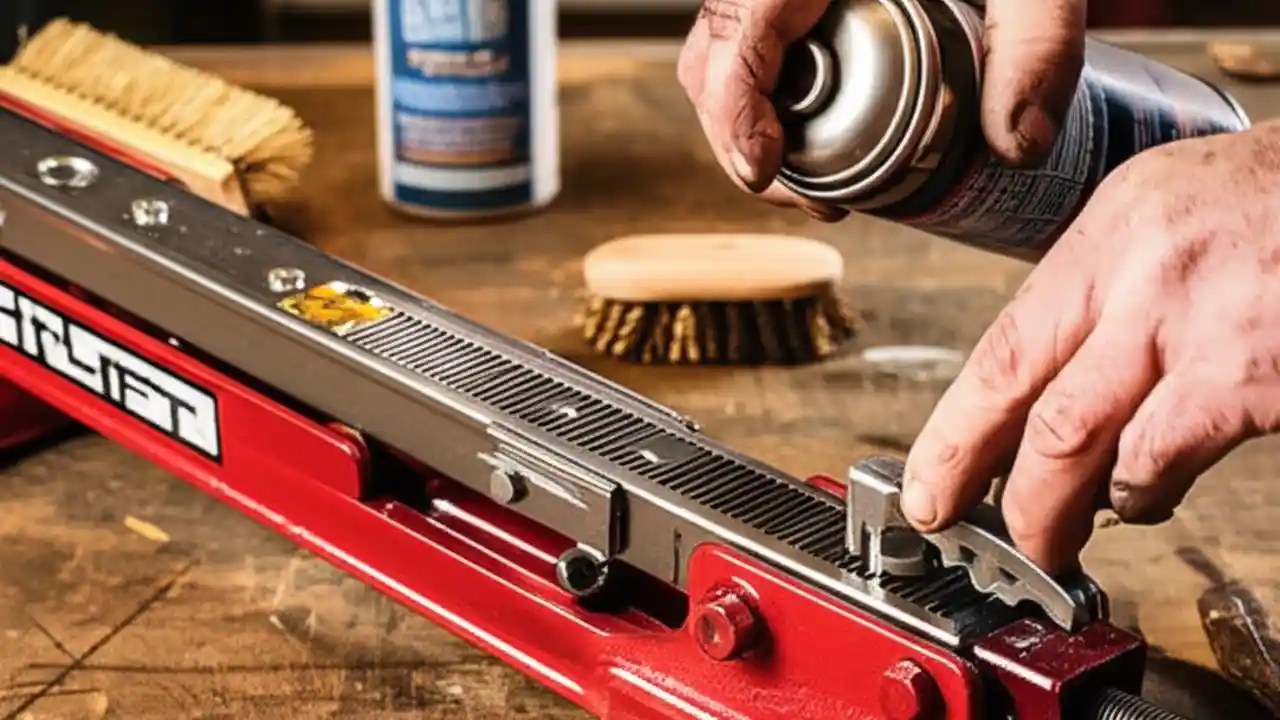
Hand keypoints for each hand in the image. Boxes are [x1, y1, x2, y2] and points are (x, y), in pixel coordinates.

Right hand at [676, 0, 1086, 218]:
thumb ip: (1036, 42)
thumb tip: (1019, 144)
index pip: (741, 29)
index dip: (735, 109)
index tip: (762, 167)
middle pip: (713, 52)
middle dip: (740, 137)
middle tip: (808, 195)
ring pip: (719, 48)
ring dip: (748, 119)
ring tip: (810, 176)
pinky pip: (748, 35)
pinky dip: (763, 89)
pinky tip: (814, 124)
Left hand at [901, 120, 1279, 574]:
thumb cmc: (1275, 202)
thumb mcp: (1162, 209)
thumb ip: (1098, 286)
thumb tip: (1043, 372)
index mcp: (1111, 237)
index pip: (1004, 347)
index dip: (953, 433)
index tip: (926, 484)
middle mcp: (1144, 281)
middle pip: (1032, 408)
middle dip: (978, 484)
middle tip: (962, 527)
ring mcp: (1202, 334)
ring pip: (1084, 447)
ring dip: (1057, 510)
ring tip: (1050, 535)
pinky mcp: (1256, 383)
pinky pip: (1168, 461)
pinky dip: (1143, 495)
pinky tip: (1142, 498)